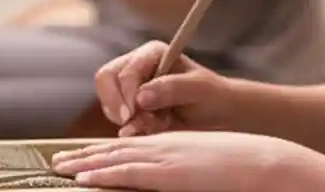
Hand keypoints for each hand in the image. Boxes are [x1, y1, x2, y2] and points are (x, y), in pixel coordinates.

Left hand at [50, 131, 311, 191]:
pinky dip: (103, 174)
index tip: (83, 158)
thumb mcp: (207, 165)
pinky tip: (83, 178)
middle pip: (116, 150)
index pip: (131, 147)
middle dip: (86, 156)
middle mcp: (165, 146)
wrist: (265, 162)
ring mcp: (166, 158)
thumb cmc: (243, 168)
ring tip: (60, 167)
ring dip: (85, 163)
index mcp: (175, 144)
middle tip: (58, 161)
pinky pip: (128, 173)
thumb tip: (177, 180)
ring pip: (115, 159)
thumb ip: (186, 171)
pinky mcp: (169, 173)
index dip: (104, 152)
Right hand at [95, 40, 234, 135]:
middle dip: (116, 105)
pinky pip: (117, 119)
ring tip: (156, 123)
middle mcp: (137, 66)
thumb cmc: (212, 95)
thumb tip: (140, 96)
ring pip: (108, 102)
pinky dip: (131, 128)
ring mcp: (131, 87)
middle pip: (105, 80)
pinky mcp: (131, 107)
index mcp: (152, 54)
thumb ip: (171, 88)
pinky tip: (153, 128)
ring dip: (127, 119)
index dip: (124, 92)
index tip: (131, 114)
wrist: (218, 114)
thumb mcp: (198, 89)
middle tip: (131, 123)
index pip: (124, 70)